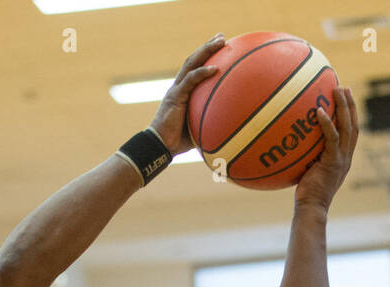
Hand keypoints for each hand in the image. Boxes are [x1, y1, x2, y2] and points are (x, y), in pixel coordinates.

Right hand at [149, 34, 225, 154]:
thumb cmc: (177, 141)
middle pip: (194, 60)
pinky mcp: (175, 97)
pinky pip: (190, 81)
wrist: (159, 146)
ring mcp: (176, 90)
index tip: (220, 48)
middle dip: (207, 47)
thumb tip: (230, 126)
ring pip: (191, 64)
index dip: (205, 56)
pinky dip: (202, 73)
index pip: (194, 68)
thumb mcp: (198, 128)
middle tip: (221, 37)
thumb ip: (209, 121)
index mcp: (182, 91)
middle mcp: (179, 86)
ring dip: (206, 51)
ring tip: (220, 42)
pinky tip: (215, 68)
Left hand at [293, 87, 358, 209]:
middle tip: (343, 87)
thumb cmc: (305, 195)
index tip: (344, 98)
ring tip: (337, 90)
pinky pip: (332, 139)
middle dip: (350, 105)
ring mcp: (341, 160)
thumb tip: (290, 144)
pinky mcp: (333, 163)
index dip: (350, 115)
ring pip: (348, 128)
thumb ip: (306, 157)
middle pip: (353, 125)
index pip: (351, 133)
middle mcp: (346, 157)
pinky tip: (319, 110)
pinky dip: (327, 123)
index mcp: (343, 159)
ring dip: (344, 107)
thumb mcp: (307, 172)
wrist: (311, 208)